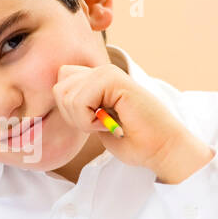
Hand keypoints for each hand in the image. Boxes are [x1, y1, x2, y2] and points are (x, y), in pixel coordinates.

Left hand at [51, 63, 213, 183]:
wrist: (160, 148)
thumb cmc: (132, 140)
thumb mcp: (95, 121)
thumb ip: (77, 105)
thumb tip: (56, 95)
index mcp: (97, 78)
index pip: (60, 83)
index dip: (69, 110)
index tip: (94, 123)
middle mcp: (101, 70)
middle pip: (58, 88)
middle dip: (72, 116)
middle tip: (100, 124)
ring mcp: (107, 72)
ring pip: (65, 95)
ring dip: (82, 120)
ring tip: (107, 123)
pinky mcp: (112, 79)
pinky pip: (78, 101)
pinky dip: (89, 121)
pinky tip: (110, 122)